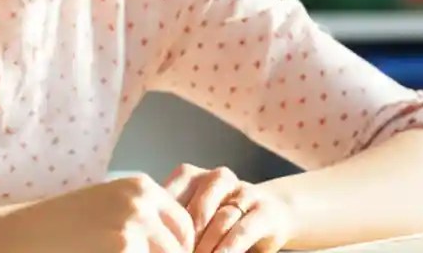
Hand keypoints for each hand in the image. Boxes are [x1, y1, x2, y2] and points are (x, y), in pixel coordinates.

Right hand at [0, 173, 195, 252]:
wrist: (20, 236)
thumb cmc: (62, 228)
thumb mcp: (109, 208)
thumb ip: (143, 219)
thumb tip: (181, 245)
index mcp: (142, 187)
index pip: (185, 224)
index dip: (179, 248)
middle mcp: (142, 200)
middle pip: (181, 246)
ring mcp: (133, 224)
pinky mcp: (122, 248)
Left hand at [163, 164, 294, 252]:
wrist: (270, 215)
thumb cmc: (220, 223)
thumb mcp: (193, 218)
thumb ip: (174, 224)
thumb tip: (152, 243)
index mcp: (191, 176)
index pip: (169, 197)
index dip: (163, 226)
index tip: (156, 245)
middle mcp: (218, 178)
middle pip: (195, 211)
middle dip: (184, 242)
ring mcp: (244, 191)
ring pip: (219, 220)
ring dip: (206, 248)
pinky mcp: (264, 209)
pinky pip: (242, 231)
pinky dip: (228, 250)